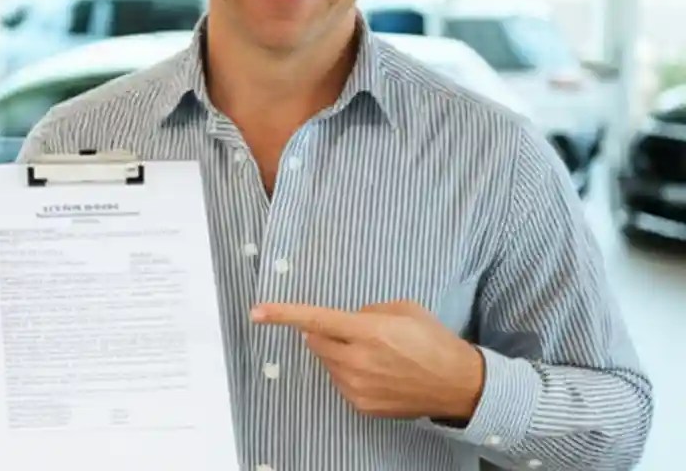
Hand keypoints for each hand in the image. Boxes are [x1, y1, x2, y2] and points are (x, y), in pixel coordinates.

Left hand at [252, 299, 484, 421]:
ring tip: (375, 354)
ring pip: (327, 362)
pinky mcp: (362, 405)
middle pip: (316, 342)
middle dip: (324, 333)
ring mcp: (357, 386)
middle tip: (353, 332)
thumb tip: (348, 319)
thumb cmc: (432, 340)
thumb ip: (367, 310)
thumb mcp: (402, 309)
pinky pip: (340, 382)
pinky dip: (349, 373)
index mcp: (366, 331)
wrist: (457, 384)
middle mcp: (357, 360)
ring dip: (339, 353)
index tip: (256, 312)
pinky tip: (378, 372)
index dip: (282, 314)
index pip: (314, 320)